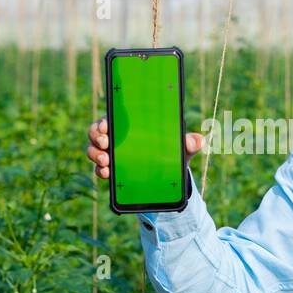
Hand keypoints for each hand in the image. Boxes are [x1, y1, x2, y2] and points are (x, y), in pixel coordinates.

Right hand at [85, 116, 205, 180]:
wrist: (166, 173)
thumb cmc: (169, 151)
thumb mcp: (180, 147)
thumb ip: (189, 142)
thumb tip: (200, 140)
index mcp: (129, 126)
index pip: (111, 118)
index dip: (104, 120)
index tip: (106, 125)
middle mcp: (115, 137)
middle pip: (96, 132)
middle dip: (96, 137)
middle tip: (105, 143)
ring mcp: (110, 154)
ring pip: (93, 149)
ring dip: (95, 154)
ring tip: (106, 161)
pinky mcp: (110, 169)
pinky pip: (98, 169)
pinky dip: (99, 171)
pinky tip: (106, 173)